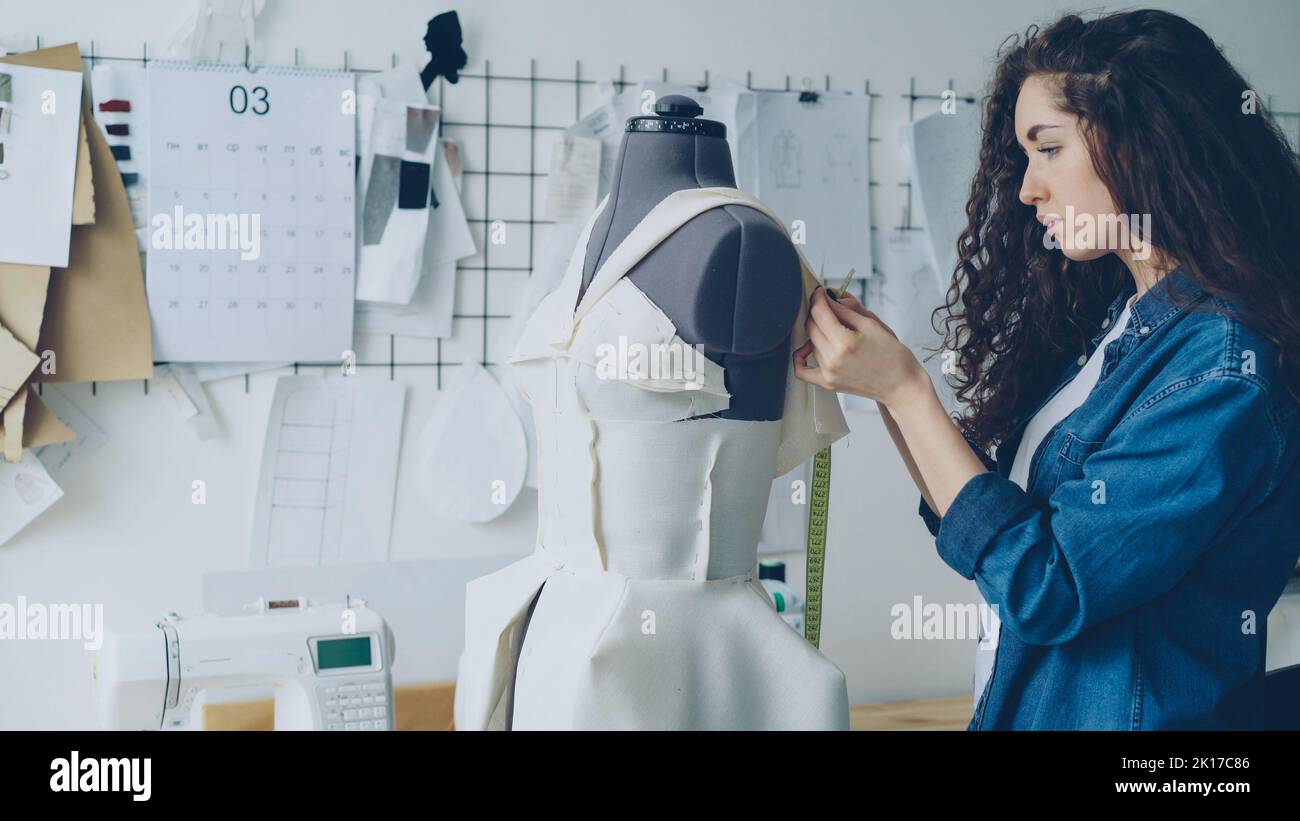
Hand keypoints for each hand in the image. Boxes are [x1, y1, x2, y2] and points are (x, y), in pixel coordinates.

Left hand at [794, 287, 928, 408]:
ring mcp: (828, 372)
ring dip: (818, 331)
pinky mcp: (827, 383)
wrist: (900, 384)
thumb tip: (829, 297)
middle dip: (818, 312)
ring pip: (810, 342)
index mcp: (845, 341)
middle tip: (830, 307)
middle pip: (811, 325)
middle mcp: (832, 358)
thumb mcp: (873, 324)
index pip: (819, 312)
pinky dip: (801, 357)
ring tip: (836, 330)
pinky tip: (807, 348)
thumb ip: (847, 309)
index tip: (821, 292)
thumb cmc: (893, 355)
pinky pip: (802, 370)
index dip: (818, 297)